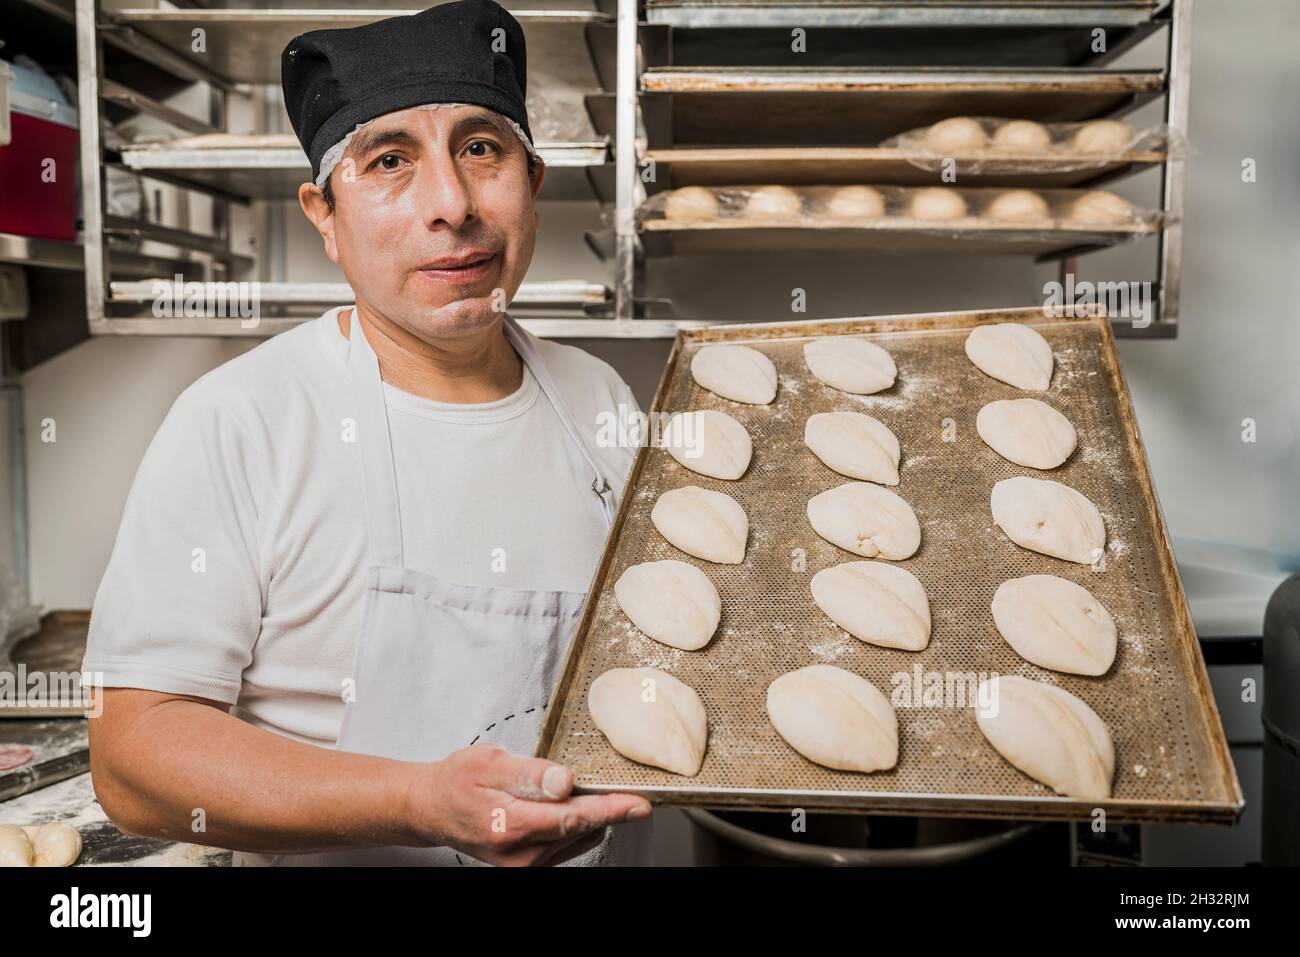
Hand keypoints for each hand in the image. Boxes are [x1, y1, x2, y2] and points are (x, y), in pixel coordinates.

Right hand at [403, 744, 651, 865]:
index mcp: (511, 825)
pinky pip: (567, 843)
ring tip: (580, 790)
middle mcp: (520, 853)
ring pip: (577, 836)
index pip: (571, 817)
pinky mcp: (530, 865)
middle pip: (580, 829)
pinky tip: (567, 805)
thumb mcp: (490, 762)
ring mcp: (525, 863)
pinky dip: (576, 824)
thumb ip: (531, 773)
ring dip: (589, 815)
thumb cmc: (458, 780)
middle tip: (633, 793)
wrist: (432, 808)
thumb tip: (565, 781)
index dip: (609, 809)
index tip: (639, 804)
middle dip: (607, 809)